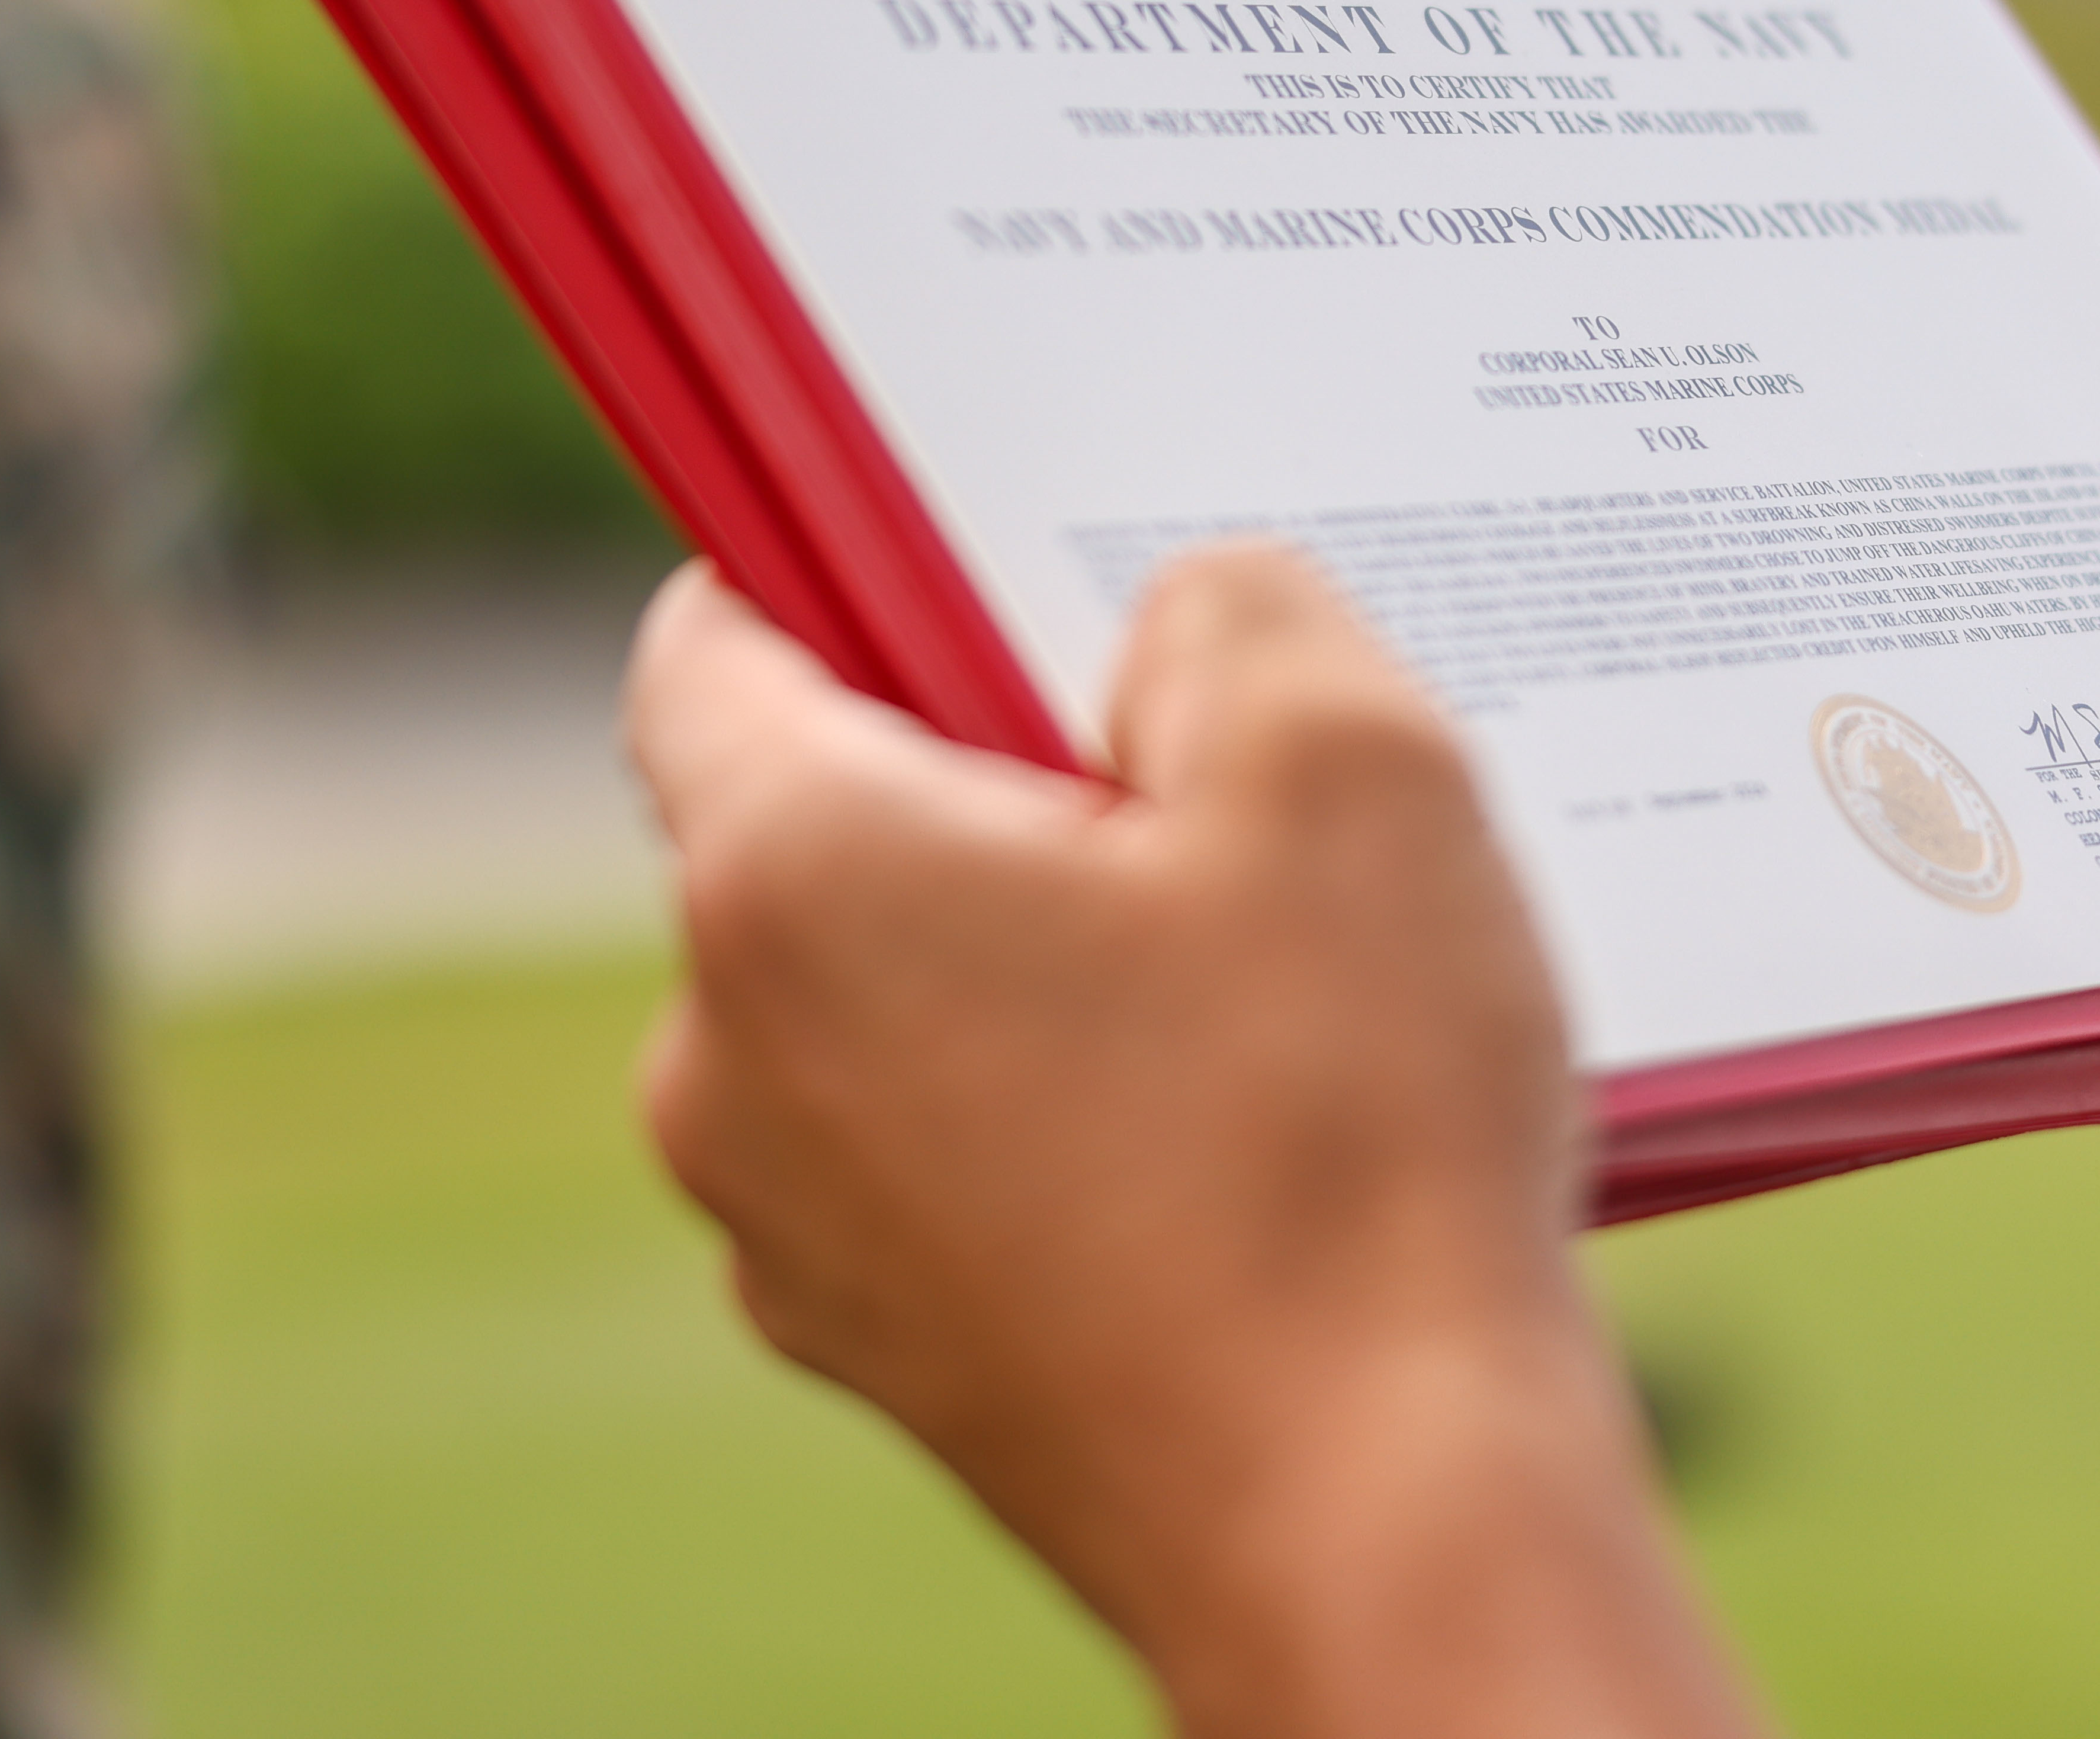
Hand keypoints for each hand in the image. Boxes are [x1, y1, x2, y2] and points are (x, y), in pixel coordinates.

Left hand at [627, 546, 1768, 1738]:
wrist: (1391, 1536)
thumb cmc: (1350, 1143)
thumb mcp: (1347, 756)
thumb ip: (1227, 604)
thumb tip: (1162, 625)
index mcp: (782, 878)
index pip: (708, 639)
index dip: (848, 564)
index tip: (1004, 571)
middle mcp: (726, 1065)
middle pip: (825, 819)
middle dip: (1002, 771)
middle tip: (1216, 787)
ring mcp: (799, 1235)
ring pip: (904, 994)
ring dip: (1052, 948)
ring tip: (1268, 976)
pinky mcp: (900, 1351)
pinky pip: (954, 1148)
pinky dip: (1072, 1104)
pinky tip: (1248, 1125)